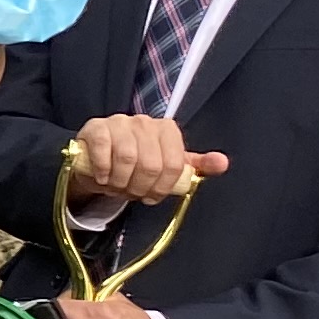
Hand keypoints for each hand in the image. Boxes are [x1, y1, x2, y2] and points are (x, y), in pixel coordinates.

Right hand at [68, 114, 223, 208]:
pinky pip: (104, 150)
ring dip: (120, 182)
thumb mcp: (166, 165)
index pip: (174, 165)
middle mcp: (145, 122)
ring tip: (116, 186)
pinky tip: (102, 177)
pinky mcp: (97, 128)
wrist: (96, 160)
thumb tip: (222, 163)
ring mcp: (119, 123)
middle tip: (132, 193)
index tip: (151, 196)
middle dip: (140, 188)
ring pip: (127, 159)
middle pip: (151, 165)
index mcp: (167, 130)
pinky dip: (103, 170)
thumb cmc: (134, 164)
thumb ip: (195, 166)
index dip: (162, 188)